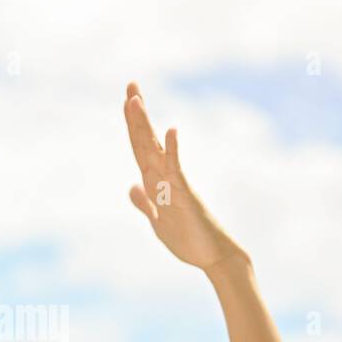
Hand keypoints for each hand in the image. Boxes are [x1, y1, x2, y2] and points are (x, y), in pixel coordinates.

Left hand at [123, 81, 249, 270]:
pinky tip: (169, 131)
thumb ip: (145, 203)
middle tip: (131, 83)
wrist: (214, 257)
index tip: (127, 100)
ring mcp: (175, 184)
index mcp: (156, 183)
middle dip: (136, 114)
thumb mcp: (157, 222)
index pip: (140, 148)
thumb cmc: (189, 240)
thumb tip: (132, 186)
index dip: (132, 125)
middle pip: (146, 141)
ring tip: (136, 100)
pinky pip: (176, 170)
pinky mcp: (186, 195)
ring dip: (145, 126)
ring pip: (156, 150)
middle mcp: (165, 178)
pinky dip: (172, 150)